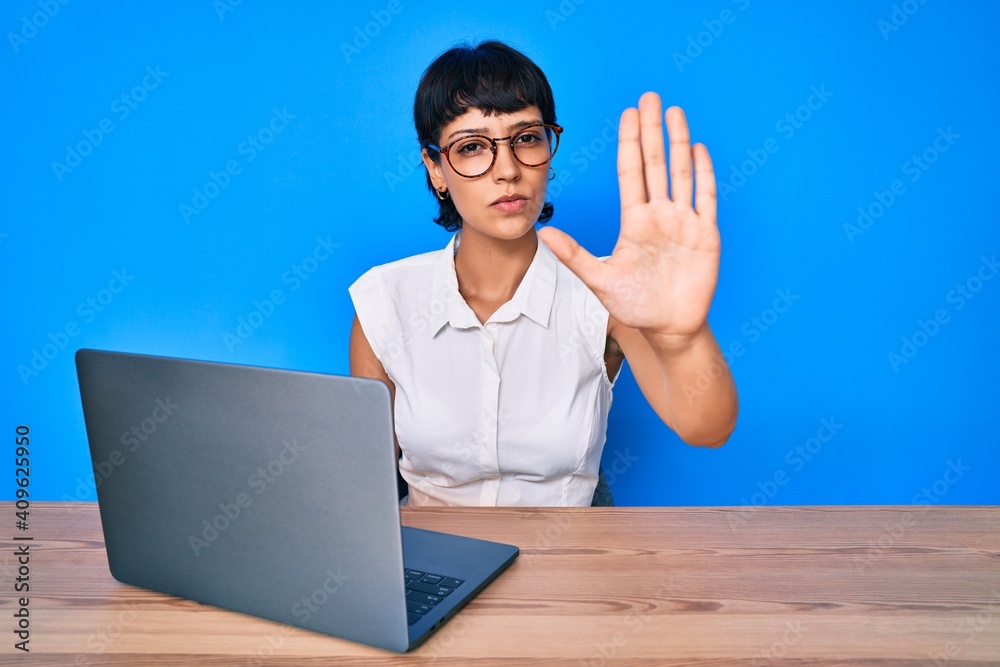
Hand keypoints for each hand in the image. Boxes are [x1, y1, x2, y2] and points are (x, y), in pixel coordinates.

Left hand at [538, 92, 719, 343]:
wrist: (669, 328)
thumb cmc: (634, 305)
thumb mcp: (599, 279)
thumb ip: (574, 255)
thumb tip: (544, 233)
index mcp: (635, 221)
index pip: (630, 173)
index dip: (629, 143)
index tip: (627, 114)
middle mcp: (659, 215)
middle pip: (655, 163)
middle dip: (652, 130)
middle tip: (649, 97)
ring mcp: (684, 222)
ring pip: (680, 174)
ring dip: (678, 142)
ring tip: (674, 112)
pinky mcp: (706, 235)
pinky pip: (705, 198)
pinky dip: (703, 175)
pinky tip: (698, 150)